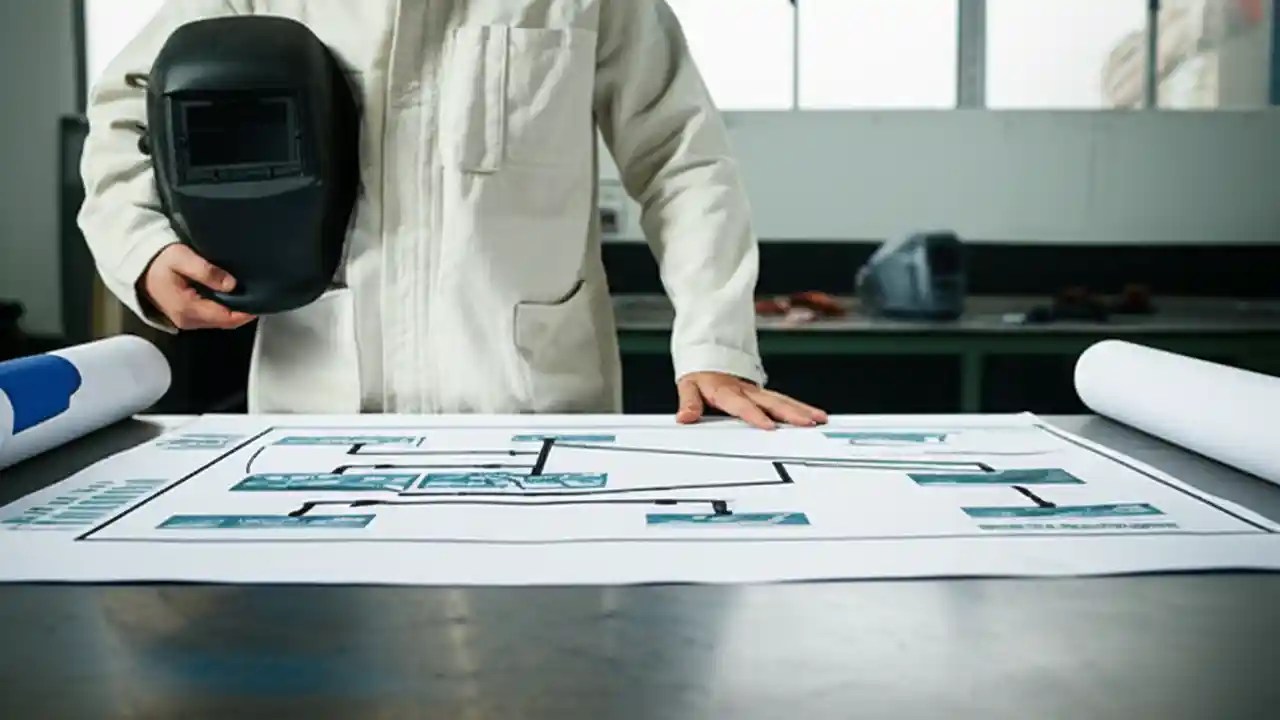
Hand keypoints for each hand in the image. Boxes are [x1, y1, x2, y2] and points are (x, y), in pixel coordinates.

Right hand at [139, 244, 255, 330]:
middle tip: (259, 296)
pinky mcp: (185, 315)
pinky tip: (230, 296)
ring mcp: (186, 320)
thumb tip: (231, 284)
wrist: (137, 264)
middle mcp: (187, 320)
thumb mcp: (182, 258)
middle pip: (225, 322)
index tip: (261, 300)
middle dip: (243, 312)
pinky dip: (224, 308)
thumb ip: (206, 272)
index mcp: (188, 309)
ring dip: (234, 310)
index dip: (247, 312)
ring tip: (247, 294)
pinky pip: (211, 316)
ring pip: (219, 320)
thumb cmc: (157, 260)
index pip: (227, 318)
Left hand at [676, 372, 827, 429]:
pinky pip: (784, 401)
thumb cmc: (701, 375)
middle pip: (771, 402)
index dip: (755, 415)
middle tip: (808, 423)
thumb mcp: (688, 385)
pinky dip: (801, 408)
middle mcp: (746, 390)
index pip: (742, 405)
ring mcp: (758, 392)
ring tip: (819, 420)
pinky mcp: (764, 395)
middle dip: (791, 413)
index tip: (769, 426)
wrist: (709, 355)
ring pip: (783, 401)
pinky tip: (815, 416)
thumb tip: (685, 417)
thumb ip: (689, 403)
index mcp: (726, 390)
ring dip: (802, 410)